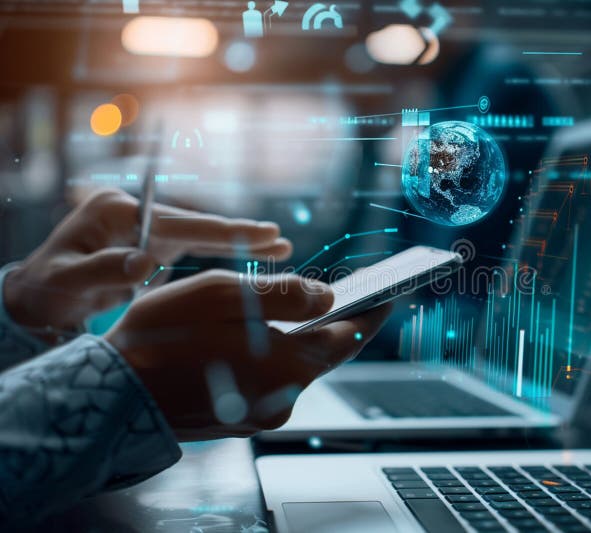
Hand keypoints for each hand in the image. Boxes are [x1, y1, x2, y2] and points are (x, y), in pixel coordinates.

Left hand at [3, 188, 290, 332]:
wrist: (33, 296)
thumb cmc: (45, 291)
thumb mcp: (66, 283)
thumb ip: (102, 270)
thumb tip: (145, 261)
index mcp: (115, 212)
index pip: (177, 223)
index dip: (220, 230)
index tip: (259, 232)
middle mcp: (133, 213)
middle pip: (195, 224)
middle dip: (240, 232)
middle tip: (280, 238)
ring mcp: (142, 226)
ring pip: (199, 233)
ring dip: (238, 240)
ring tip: (279, 245)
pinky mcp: (149, 242)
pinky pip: (192, 245)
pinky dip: (221, 249)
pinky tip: (249, 253)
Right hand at [104, 270, 391, 439]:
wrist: (112, 397)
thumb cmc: (161, 338)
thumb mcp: (222, 295)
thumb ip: (283, 295)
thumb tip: (328, 296)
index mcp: (286, 365)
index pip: (349, 336)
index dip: (371, 313)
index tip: (389, 295)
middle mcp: (284, 397)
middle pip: (324, 354)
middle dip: (334, 324)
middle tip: (347, 295)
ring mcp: (264, 414)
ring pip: (297, 368)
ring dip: (301, 340)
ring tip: (301, 311)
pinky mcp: (244, 422)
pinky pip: (273, 382)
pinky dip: (276, 358)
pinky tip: (261, 339)